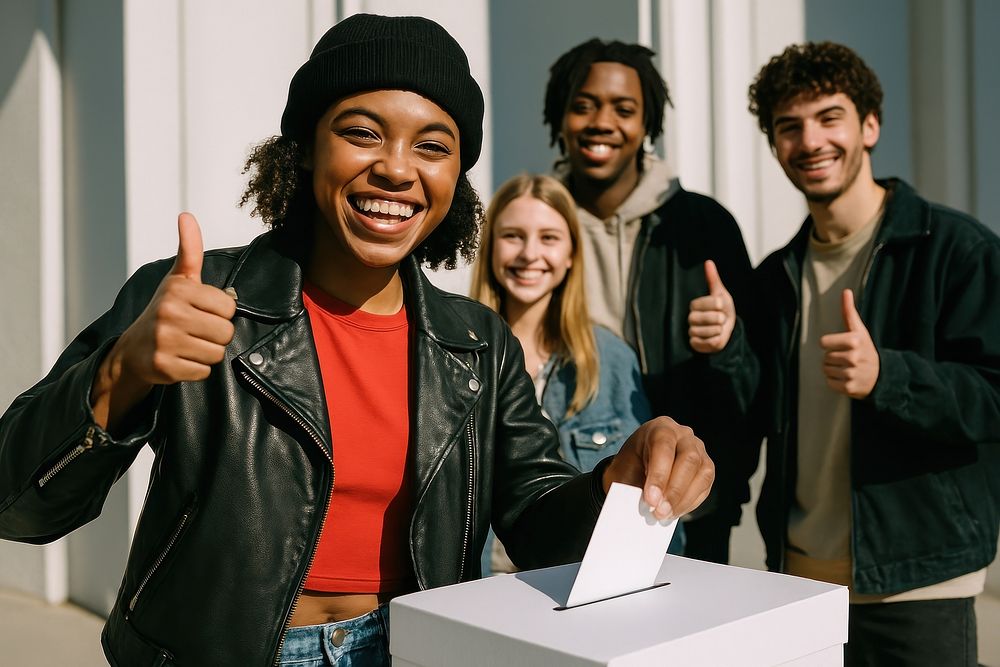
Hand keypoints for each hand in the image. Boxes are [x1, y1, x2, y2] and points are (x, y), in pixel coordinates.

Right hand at [90, 213, 236, 429]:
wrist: (133, 349)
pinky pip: (203, 372)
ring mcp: (165, 341)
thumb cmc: (165, 310)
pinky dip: (196, 369)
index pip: (229, 306)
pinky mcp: (163, 366)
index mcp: (178, 290)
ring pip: (216, 354)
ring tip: (188, 344)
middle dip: (215, 334)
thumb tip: (186, 215)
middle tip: (195, 331)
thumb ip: (189, 249)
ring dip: (206, 352)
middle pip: (226, 332)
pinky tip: (180, 359)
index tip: (202, 311)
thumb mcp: (178, 278)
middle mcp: (169, 313)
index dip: (220, 312)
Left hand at [602, 417, 713, 519]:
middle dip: (674, 490)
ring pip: (702, 473)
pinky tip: (674, 512)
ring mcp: (698, 450)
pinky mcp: (706, 468)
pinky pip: (704, 486)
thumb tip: (641, 507)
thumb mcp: (623, 471)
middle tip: (659, 511)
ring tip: (665, 515)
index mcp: (659, 428)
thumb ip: (631, 485)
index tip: (650, 499)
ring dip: (683, 499)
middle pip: (688, 459)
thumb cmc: (629, 467)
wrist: (636, 469)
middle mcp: (683, 434)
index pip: (664, 447)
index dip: (659, 475)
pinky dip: (689, 503)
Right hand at [688, 260, 735, 352]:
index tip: (721, 305)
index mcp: (695, 305)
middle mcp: (690, 318)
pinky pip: (708, 343)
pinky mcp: (695, 345)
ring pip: (708, 331)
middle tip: (721, 318)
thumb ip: (713, 279)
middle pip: (708, 318)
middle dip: (719, 318)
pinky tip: (715, 337)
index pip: (707, 302)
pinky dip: (716, 341)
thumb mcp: (720, 293)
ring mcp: (692, 332)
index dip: (717, 304)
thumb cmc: (722, 309)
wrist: (725, 329)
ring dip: (719, 330)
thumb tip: (708, 262)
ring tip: (719, 328)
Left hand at [818, 289, 878, 397]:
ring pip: (826, 370)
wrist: (881, 375)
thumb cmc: (864, 348)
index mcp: (854, 341)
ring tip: (847, 367)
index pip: (823, 342)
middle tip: (847, 358)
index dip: (829, 343)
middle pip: (824, 357)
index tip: (841, 344)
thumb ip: (849, 311)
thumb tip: (846, 291)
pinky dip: (835, 381)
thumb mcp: (858, 330)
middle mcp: (853, 357)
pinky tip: (847, 378)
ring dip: (833, 369)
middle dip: (833, 357)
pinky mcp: (850, 388)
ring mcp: (852, 374)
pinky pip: (829, 383)